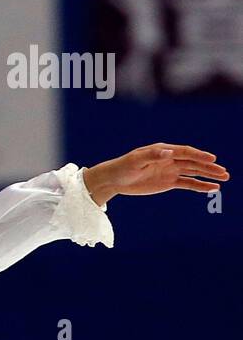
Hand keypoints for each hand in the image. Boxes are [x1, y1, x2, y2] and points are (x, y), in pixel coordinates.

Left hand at [83, 144, 228, 203]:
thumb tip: (169, 153)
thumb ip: (152, 156)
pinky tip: (210, 189)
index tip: (212, 159)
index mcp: (164, 150)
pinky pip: (187, 184)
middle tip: (224, 172)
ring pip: (194, 172)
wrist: (116, 179)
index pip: (186, 152)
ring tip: (224, 179)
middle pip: (194, 162)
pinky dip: (199, 186)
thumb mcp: (136, 161)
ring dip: (208, 176)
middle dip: (209, 167)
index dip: (199, 155)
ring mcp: (171, 170)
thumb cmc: (124, 167)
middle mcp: (171, 158)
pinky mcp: (169, 182)